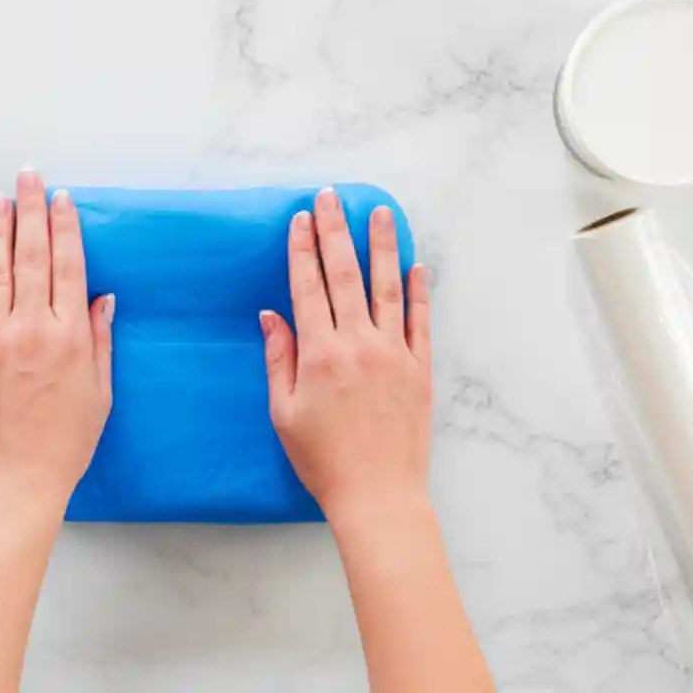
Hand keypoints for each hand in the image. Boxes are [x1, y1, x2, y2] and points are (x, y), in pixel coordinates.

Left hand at [0, 170, 114, 508]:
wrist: (18, 479)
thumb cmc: (67, 442)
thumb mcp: (100, 391)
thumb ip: (100, 340)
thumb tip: (103, 298)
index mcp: (70, 336)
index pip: (69, 266)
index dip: (65, 228)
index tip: (62, 200)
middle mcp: (32, 328)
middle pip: (32, 256)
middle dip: (31, 212)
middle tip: (29, 177)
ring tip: (0, 199)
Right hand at [260, 188, 430, 518]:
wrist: (377, 495)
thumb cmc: (323, 460)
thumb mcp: (285, 413)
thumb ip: (280, 360)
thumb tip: (272, 317)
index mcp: (320, 353)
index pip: (308, 287)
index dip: (303, 249)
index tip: (301, 219)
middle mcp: (358, 344)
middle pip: (345, 275)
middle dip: (336, 232)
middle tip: (331, 197)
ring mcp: (394, 354)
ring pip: (387, 287)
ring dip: (381, 246)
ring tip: (379, 213)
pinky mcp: (420, 370)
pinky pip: (420, 321)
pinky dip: (419, 291)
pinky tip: (417, 266)